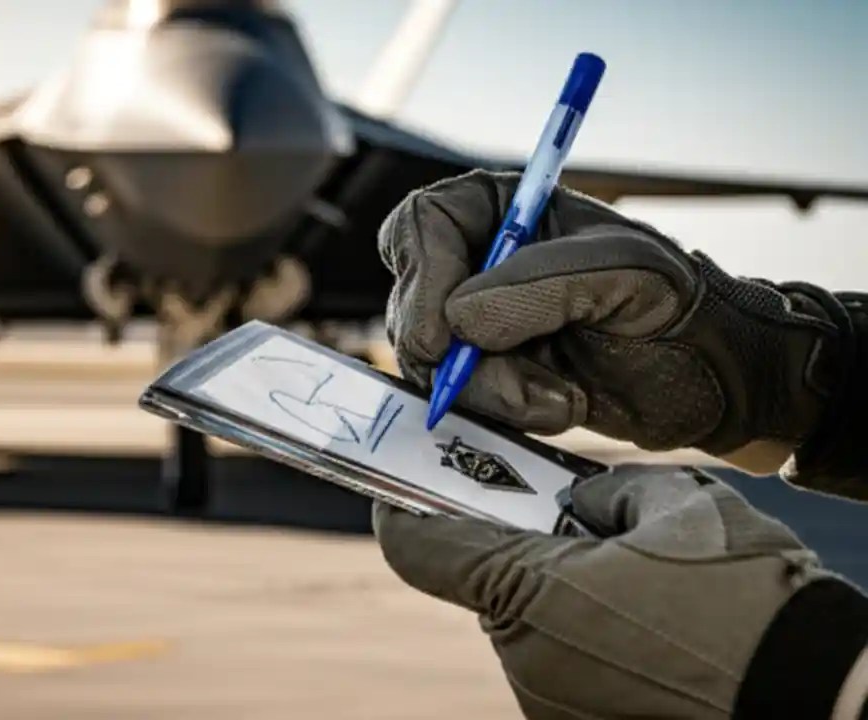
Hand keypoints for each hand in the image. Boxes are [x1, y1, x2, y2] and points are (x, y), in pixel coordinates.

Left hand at [373, 465, 828, 718]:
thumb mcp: (677, 504)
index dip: (400, 507)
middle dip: (525, 548)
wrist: (815, 699)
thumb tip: (580, 503)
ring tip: (643, 591)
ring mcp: (546, 703)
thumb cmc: (750, 598)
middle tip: (587, 531)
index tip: (400, 483)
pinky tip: (652, 633)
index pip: (416, 545)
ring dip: (564, 597)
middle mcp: (522, 656)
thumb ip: (603, 492)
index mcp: (530, 590)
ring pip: (528, 623)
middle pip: (486, 580)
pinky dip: (588, 639)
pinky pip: (560, 664)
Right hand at [377, 170, 843, 460]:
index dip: (422, 279)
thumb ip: (538, 287)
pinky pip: (456, 398)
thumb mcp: (625, 277)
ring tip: (562, 397)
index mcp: (503, 211)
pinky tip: (558, 405)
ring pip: (429, 362)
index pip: (421, 226)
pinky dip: (502, 414)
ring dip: (492, 393)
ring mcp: (476, 322)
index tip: (447, 336)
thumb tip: (458, 320)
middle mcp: (477, 262)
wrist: (713, 381)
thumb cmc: (682, 311)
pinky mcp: (484, 374)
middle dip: (461, 358)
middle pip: (413, 304)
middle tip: (525, 385)